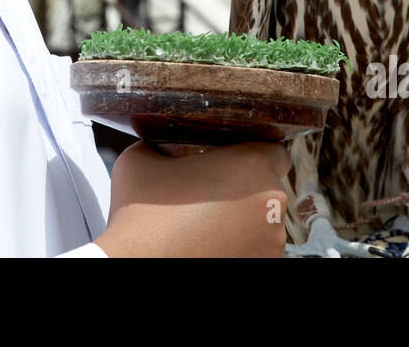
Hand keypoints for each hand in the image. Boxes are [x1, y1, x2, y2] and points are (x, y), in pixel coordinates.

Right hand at [95, 140, 290, 256]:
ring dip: (245, 219)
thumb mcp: (140, 158)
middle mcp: (271, 202)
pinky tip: (211, 243)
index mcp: (251, 165)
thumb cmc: (139, 214)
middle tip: (211, 194)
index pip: (274, 152)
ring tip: (207, 223)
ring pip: (265, 220)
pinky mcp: (263, 264)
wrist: (134, 265)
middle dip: (245, 189)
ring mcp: (272, 241)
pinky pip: (258, 247)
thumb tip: (167, 143)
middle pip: (269, 187)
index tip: (230, 163)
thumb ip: (165, 143)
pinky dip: (241, 245)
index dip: (252, 155)